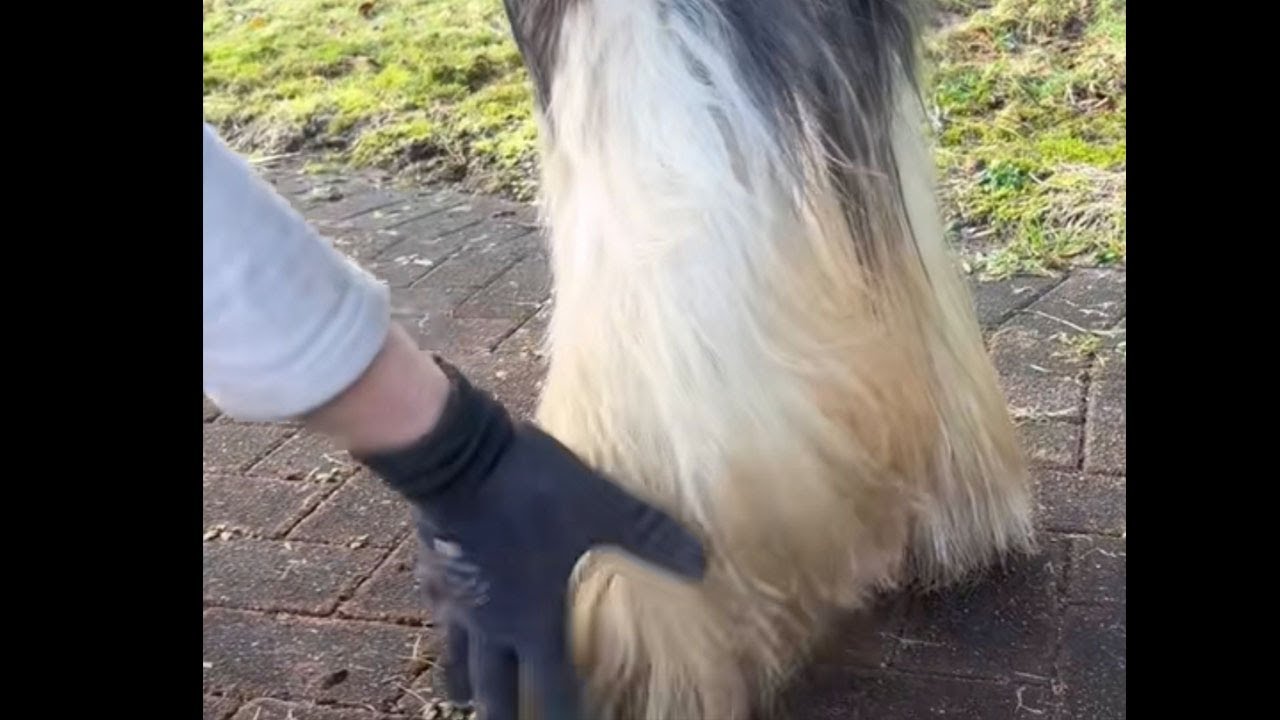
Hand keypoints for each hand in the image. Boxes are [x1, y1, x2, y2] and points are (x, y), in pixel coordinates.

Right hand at [359, 358, 706, 719]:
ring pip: (454, 656)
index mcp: (534, 620)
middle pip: (492, 687)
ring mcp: (455, 599)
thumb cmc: (535, 492)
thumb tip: (700, 563)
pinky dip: (442, 622)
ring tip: (461, 697)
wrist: (458, 459)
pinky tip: (441, 614)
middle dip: (500, 716)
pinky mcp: (430, 569)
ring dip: (462, 681)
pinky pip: (435, 608)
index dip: (565, 718)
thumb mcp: (604, 509)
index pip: (552, 689)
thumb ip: (649, 538)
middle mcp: (491, 623)